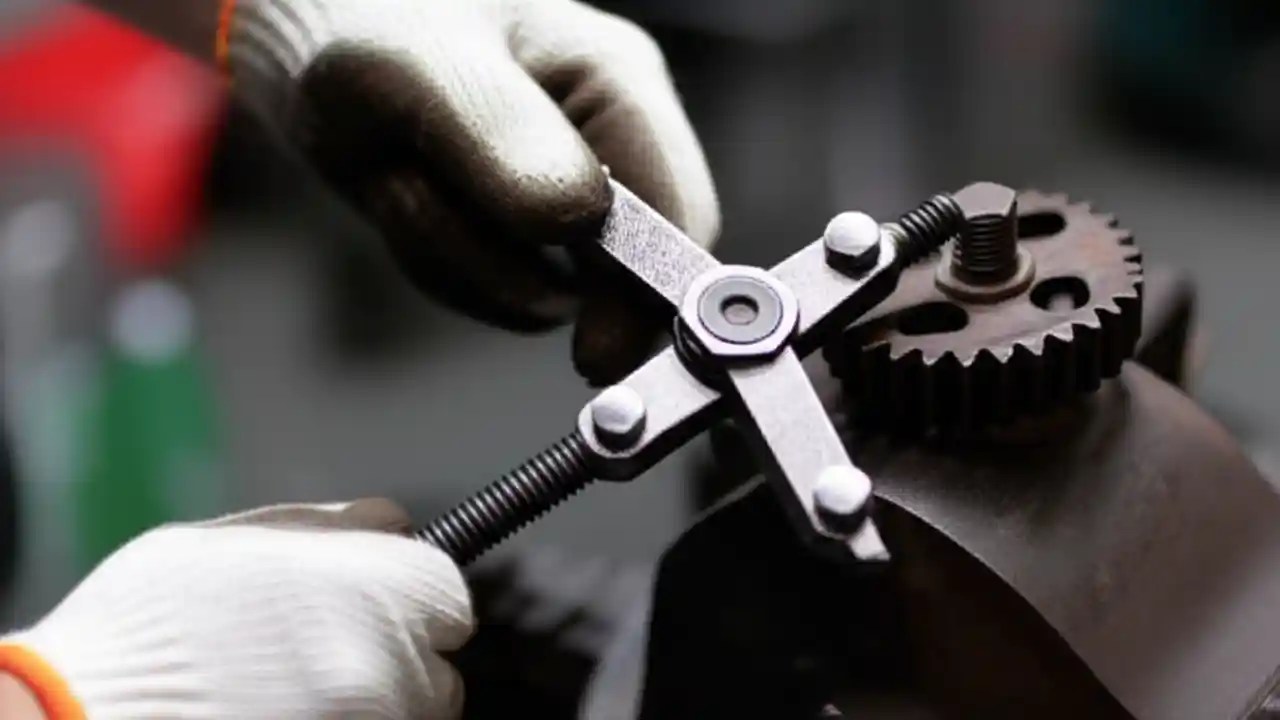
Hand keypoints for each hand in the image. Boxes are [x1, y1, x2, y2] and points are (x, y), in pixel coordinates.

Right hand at [2, 500, 471, 719]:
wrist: (82, 719)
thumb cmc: (148, 625)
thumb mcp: (236, 539)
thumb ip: (331, 528)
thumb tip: (393, 521)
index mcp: (384, 590)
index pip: (449, 596)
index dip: (408, 599)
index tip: (375, 606)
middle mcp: (395, 666)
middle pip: (437, 668)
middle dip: (394, 659)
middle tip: (317, 656)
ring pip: (408, 718)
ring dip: (372, 706)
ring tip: (291, 696)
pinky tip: (283, 718)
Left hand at [227, 0, 720, 384]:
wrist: (304, 32)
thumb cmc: (363, 15)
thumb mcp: (418, 67)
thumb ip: (499, 133)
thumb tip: (575, 218)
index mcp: (613, 81)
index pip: (678, 214)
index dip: (648, 295)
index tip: (594, 351)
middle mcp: (598, 141)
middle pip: (616, 269)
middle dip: (516, 263)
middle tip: (431, 210)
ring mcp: (553, 189)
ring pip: (540, 289)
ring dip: (455, 254)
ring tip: (401, 169)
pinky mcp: (506, 225)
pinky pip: (490, 288)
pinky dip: (435, 259)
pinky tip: (402, 191)